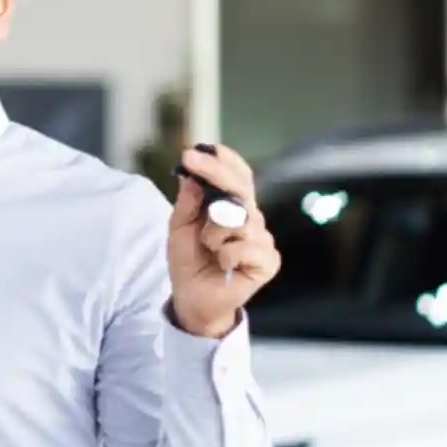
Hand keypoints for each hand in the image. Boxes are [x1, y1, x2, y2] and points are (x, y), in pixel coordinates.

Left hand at [167, 143, 280, 338]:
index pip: (238, 176)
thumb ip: (187, 202)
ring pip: (238, 220)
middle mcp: (252, 218)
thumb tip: (190, 176)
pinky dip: (226, 255)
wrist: (193, 299)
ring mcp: (262, 239)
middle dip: (214, 173)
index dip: (225, 160)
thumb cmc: (189, 261)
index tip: (203, 147)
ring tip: (209, 249)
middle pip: (241, 188)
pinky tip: (223, 265)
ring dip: (213, 234)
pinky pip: (245, 247)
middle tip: (191, 161)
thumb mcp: (179, 228)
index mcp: (233, 207)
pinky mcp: (268, 261)